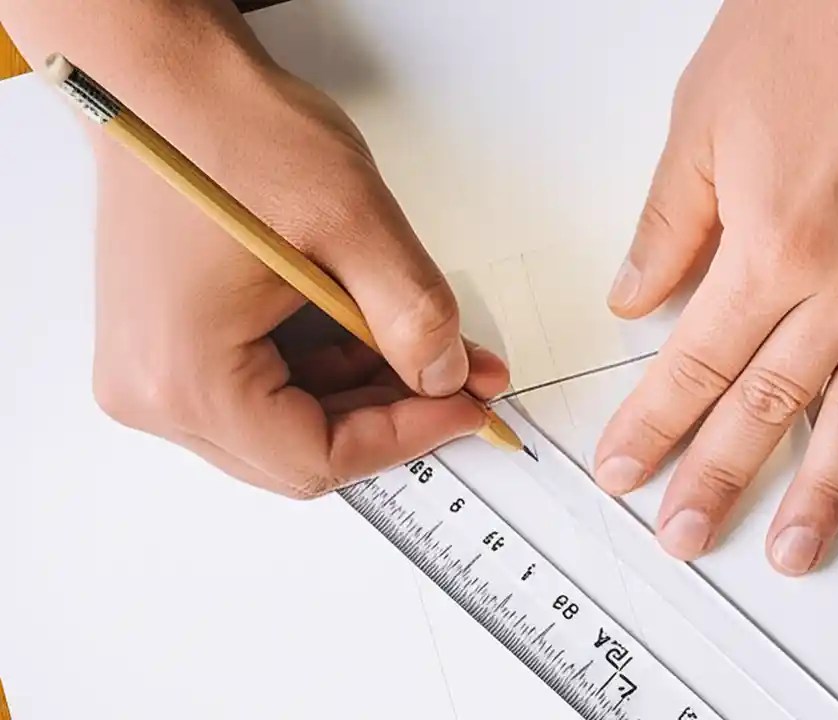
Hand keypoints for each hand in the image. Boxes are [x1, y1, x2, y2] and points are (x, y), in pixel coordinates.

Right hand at [90, 55, 507, 497]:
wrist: (160, 78)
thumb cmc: (227, 130)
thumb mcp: (350, 220)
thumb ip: (412, 314)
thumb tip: (449, 379)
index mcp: (186, 378)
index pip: (317, 457)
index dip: (408, 435)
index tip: (468, 404)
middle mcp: (152, 393)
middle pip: (298, 453)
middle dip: (392, 416)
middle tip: (463, 379)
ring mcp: (152, 373)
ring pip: (284, 425)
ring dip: (364, 394)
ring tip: (428, 348)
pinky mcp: (166, 347)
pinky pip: (261, 389)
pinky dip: (325, 371)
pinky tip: (371, 331)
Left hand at [595, 0, 837, 573]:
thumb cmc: (822, 20)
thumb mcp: (707, 114)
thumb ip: (671, 220)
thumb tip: (635, 293)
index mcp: (773, 244)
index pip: (695, 362)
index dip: (653, 423)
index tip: (625, 471)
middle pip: (770, 403)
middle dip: (719, 477)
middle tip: (686, 535)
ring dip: (829, 487)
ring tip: (799, 547)